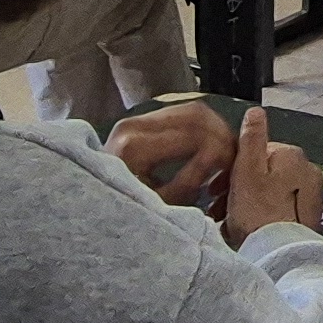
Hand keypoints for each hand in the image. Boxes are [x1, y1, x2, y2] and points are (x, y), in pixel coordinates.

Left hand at [104, 103, 236, 206]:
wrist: (87, 208)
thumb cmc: (120, 212)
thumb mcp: (157, 206)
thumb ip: (188, 185)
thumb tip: (217, 166)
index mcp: (134, 147)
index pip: (193, 135)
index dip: (219, 152)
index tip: (229, 171)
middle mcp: (133, 125)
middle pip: (195, 115)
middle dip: (222, 136)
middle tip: (234, 159)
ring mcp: (135, 120)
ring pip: (192, 110)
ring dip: (215, 129)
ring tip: (226, 154)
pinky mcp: (140, 122)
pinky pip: (182, 114)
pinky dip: (203, 128)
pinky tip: (211, 148)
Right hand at [220, 107, 322, 244]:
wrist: (277, 253)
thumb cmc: (257, 211)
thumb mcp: (247, 170)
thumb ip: (252, 138)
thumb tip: (256, 111)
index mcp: (292, 156)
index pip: (258, 152)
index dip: (233, 167)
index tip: (216, 186)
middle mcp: (308, 171)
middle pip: (265, 172)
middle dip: (238, 186)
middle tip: (218, 205)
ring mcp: (312, 196)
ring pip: (271, 192)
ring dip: (248, 202)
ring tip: (229, 221)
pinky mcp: (309, 218)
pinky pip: (280, 209)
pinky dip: (264, 215)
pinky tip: (248, 229)